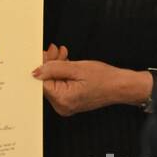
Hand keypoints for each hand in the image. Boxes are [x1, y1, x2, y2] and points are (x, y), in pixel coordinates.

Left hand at [31, 43, 151, 116]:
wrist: (120, 86)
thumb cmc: (104, 78)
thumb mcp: (76, 68)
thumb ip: (53, 68)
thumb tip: (36, 71)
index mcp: (63, 100)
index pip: (42, 82)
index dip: (42, 65)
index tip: (45, 54)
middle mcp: (62, 106)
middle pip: (46, 82)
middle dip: (49, 64)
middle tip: (55, 50)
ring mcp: (66, 105)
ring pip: (53, 81)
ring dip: (56, 66)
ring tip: (63, 55)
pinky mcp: (69, 101)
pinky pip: (60, 85)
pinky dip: (62, 73)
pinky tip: (66, 63)